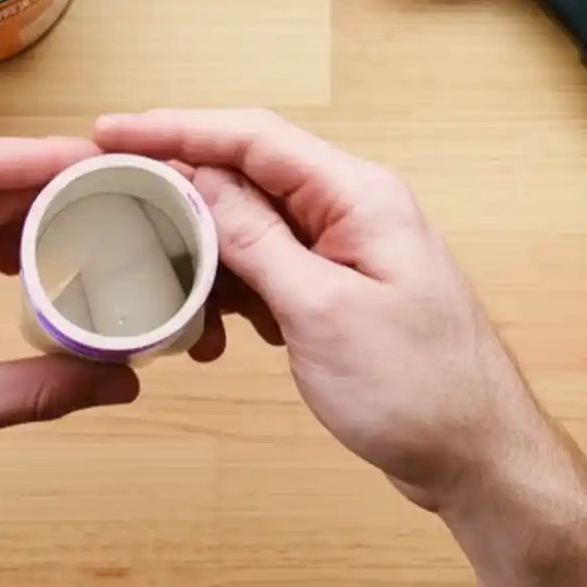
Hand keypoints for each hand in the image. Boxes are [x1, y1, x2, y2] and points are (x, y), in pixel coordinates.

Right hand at [96, 110, 548, 510]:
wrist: (474, 458)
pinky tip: (213, 334)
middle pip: (246, 178)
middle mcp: (351, 211)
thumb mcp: (321, 310)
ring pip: (250, 230)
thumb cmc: (417, 389)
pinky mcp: (334, 291)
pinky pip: (266, 271)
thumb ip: (256, 239)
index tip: (112, 132)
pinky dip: (231, 295)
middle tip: (112, 207)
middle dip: (179, 194)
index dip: (177, 129)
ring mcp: (343, 251)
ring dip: (204, 261)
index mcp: (357, 196)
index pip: (253, 138)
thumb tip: (199, 180)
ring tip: (167, 295)